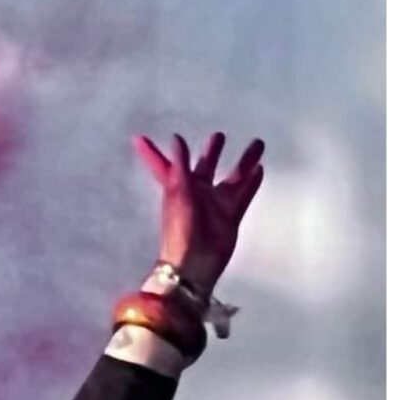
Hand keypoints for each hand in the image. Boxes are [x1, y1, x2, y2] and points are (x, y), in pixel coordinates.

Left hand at [134, 130, 265, 291]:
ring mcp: (216, 204)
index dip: (151, 152)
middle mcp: (198, 192)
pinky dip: (252, 182)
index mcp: (178, 186)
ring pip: (232, 177)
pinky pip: (244, 195)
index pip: (163, 164)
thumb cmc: (181, 227)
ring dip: (243, 162)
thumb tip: (177, 139)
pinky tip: (260, 169)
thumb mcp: (178, 191)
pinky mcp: (231, 216)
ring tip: (257, 145)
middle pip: (206, 167)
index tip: (139, 137)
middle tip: (219, 136)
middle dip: (212, 152)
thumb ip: (179, 165)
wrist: (195, 264)